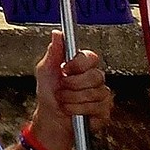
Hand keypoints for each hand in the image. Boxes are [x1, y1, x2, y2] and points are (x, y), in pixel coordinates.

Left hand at [30, 31, 112, 146]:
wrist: (51, 116)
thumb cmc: (49, 91)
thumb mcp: (46, 69)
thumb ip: (54, 52)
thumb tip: (57, 34)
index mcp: (82, 65)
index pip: (91, 57)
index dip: (78, 64)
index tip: (65, 69)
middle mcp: (94, 78)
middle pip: (96, 75)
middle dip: (73, 84)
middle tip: (62, 87)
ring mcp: (101, 94)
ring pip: (94, 93)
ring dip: (73, 98)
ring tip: (64, 100)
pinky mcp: (104, 110)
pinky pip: (96, 107)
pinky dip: (78, 109)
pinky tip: (72, 109)